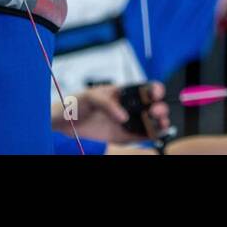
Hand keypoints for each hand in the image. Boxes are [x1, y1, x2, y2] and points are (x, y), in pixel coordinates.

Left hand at [53, 82, 170, 142]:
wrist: (66, 122)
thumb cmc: (78, 102)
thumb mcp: (91, 97)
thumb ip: (108, 104)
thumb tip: (123, 117)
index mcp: (124, 93)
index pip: (145, 89)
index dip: (155, 90)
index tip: (156, 94)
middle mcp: (129, 107)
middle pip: (153, 106)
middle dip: (160, 108)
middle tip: (156, 112)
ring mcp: (128, 122)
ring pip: (150, 123)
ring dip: (159, 123)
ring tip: (160, 125)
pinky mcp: (124, 136)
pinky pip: (140, 137)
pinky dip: (150, 137)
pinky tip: (154, 135)